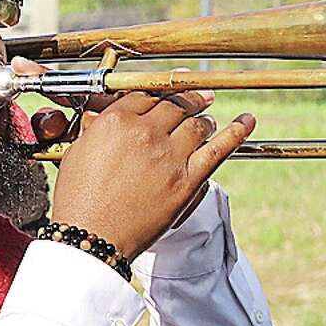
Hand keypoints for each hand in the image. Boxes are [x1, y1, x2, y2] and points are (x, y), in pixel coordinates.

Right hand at [45, 90, 254, 258]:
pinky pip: (219, 149)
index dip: (159, 91)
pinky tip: (247, 120)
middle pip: (174, 104)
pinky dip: (237, 131)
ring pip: (197, 123)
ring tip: (209, 117)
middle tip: (199, 95)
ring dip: (205, 117)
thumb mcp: (78, 152)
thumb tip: (111, 119)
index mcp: (116, 121)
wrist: (92, 237)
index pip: (145, 95)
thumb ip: (99, 129)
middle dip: (188, 98)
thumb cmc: (79, 200)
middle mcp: (145, 132)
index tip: (168, 89)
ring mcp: (169, 155)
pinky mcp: (187, 180)